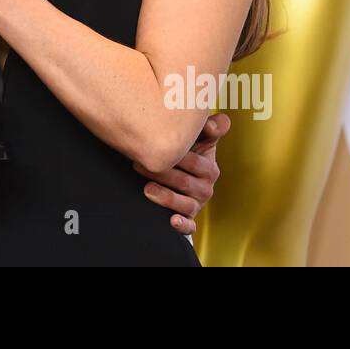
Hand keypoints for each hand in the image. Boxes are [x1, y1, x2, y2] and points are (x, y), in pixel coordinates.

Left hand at [139, 112, 229, 235]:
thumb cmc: (186, 152)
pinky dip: (182, 224)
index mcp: (209, 167)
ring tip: (147, 189)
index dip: (183, 158)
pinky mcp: (190, 218)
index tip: (170, 152)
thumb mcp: (197, 137)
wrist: (181, 174)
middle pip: (184, 181)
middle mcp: (206, 186)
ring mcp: (198, 203)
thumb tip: (211, 123)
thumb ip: (206, 125)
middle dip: (161, 173)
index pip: (196, 162)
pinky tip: (172, 220)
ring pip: (184, 203)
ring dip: (166, 197)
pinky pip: (190, 225)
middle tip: (138, 163)